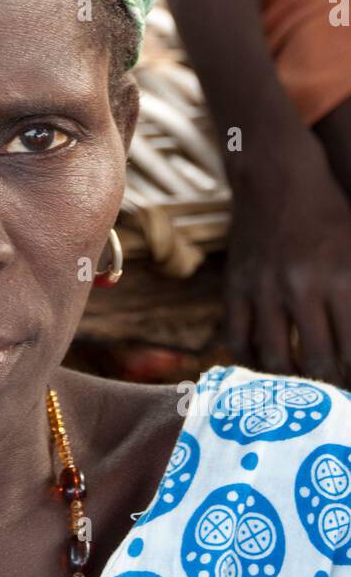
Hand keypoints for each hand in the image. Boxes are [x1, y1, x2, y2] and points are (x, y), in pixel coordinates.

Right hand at [223, 130, 350, 385]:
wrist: (277, 177)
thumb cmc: (330, 214)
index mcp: (341, 278)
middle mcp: (301, 287)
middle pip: (317, 362)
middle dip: (329, 389)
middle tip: (333, 398)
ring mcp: (263, 287)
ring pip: (274, 358)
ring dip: (289, 383)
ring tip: (301, 392)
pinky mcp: (235, 285)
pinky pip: (238, 339)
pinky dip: (250, 362)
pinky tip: (264, 369)